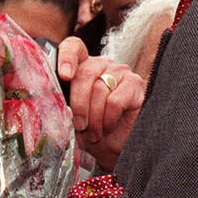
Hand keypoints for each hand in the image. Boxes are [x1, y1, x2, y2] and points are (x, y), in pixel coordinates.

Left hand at [57, 37, 144, 170]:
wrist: (116, 149)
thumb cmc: (91, 132)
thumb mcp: (71, 121)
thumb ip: (63, 111)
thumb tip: (62, 108)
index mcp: (81, 67)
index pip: (73, 48)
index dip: (67, 58)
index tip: (64, 76)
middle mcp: (101, 65)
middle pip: (84, 73)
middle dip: (78, 103)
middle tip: (79, 125)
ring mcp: (120, 72)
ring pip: (99, 88)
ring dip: (94, 117)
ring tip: (94, 133)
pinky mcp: (135, 84)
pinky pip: (115, 100)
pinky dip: (108, 119)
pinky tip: (108, 127)